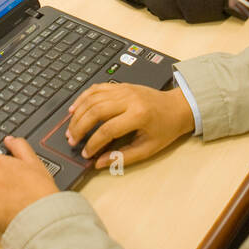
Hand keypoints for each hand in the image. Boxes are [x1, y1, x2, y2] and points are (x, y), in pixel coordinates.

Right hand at [66, 84, 193, 167]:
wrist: (177, 107)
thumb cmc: (165, 128)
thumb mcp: (148, 148)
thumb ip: (123, 157)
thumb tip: (99, 163)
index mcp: (138, 115)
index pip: (108, 129)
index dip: (93, 143)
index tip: (86, 153)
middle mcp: (129, 99)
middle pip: (96, 111)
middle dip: (80, 127)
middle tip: (72, 140)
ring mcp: (124, 89)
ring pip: (93, 98)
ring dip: (78, 113)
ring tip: (70, 128)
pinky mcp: (120, 85)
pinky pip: (97, 88)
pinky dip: (83, 98)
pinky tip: (75, 108)